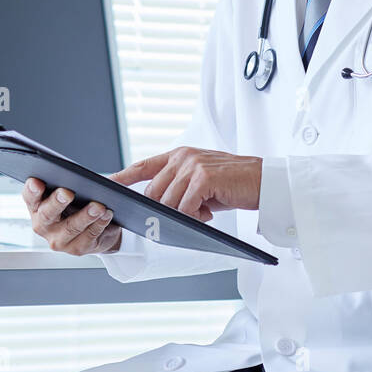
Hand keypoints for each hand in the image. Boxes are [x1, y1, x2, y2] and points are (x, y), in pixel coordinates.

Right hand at [23, 178, 121, 254]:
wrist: (95, 228)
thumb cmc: (79, 203)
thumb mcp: (70, 191)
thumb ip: (65, 182)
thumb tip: (75, 173)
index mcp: (37, 206)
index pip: (29, 196)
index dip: (32, 189)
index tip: (38, 180)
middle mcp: (43, 225)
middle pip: (47, 214)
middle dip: (57, 202)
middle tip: (68, 192)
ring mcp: (58, 240)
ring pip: (70, 227)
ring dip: (85, 216)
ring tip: (98, 205)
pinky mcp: (76, 250)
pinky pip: (89, 237)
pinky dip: (99, 224)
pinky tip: (107, 215)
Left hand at [110, 147, 262, 220]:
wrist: (264, 180)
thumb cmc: (233, 183)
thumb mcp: (201, 180)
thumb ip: (180, 186)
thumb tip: (159, 206)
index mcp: (179, 155)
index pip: (143, 165)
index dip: (123, 176)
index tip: (107, 184)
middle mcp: (183, 157)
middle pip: (153, 192)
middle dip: (163, 210)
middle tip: (184, 216)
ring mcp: (192, 166)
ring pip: (168, 202)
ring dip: (183, 215)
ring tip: (205, 211)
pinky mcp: (204, 178)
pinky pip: (185, 207)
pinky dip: (194, 216)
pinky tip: (209, 213)